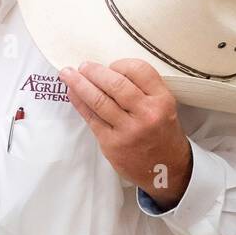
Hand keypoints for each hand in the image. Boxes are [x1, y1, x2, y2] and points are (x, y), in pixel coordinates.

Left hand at [59, 58, 192, 209]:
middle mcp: (146, 114)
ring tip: (68, 74)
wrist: (167, 170)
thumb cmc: (162, 134)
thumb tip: (108, 71)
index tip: (110, 65)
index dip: (120, 64)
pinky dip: (79, 102)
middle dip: (94, 71)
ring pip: (99, 100)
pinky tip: (72, 93)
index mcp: (162, 100)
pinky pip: (91, 118)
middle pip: (115, 84)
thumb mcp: (164, 107)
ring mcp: (128, 130)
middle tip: (83, 66)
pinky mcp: (112, 143)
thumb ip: (143, 90)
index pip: (139, 70)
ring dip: (79, 84)